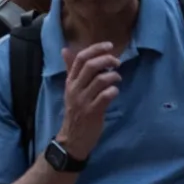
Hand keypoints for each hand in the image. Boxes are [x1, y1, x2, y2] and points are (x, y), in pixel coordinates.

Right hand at [55, 42, 120, 162]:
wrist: (72, 137)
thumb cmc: (75, 111)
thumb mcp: (71, 88)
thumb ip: (71, 69)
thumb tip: (65, 49)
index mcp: (70, 81)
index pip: (80, 58)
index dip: (95, 49)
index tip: (109, 45)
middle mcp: (75, 88)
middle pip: (89, 66)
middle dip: (106, 60)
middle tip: (117, 62)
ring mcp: (83, 100)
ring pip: (99, 80)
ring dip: (112, 76)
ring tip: (118, 78)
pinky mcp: (92, 112)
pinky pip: (104, 97)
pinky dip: (113, 91)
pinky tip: (115, 92)